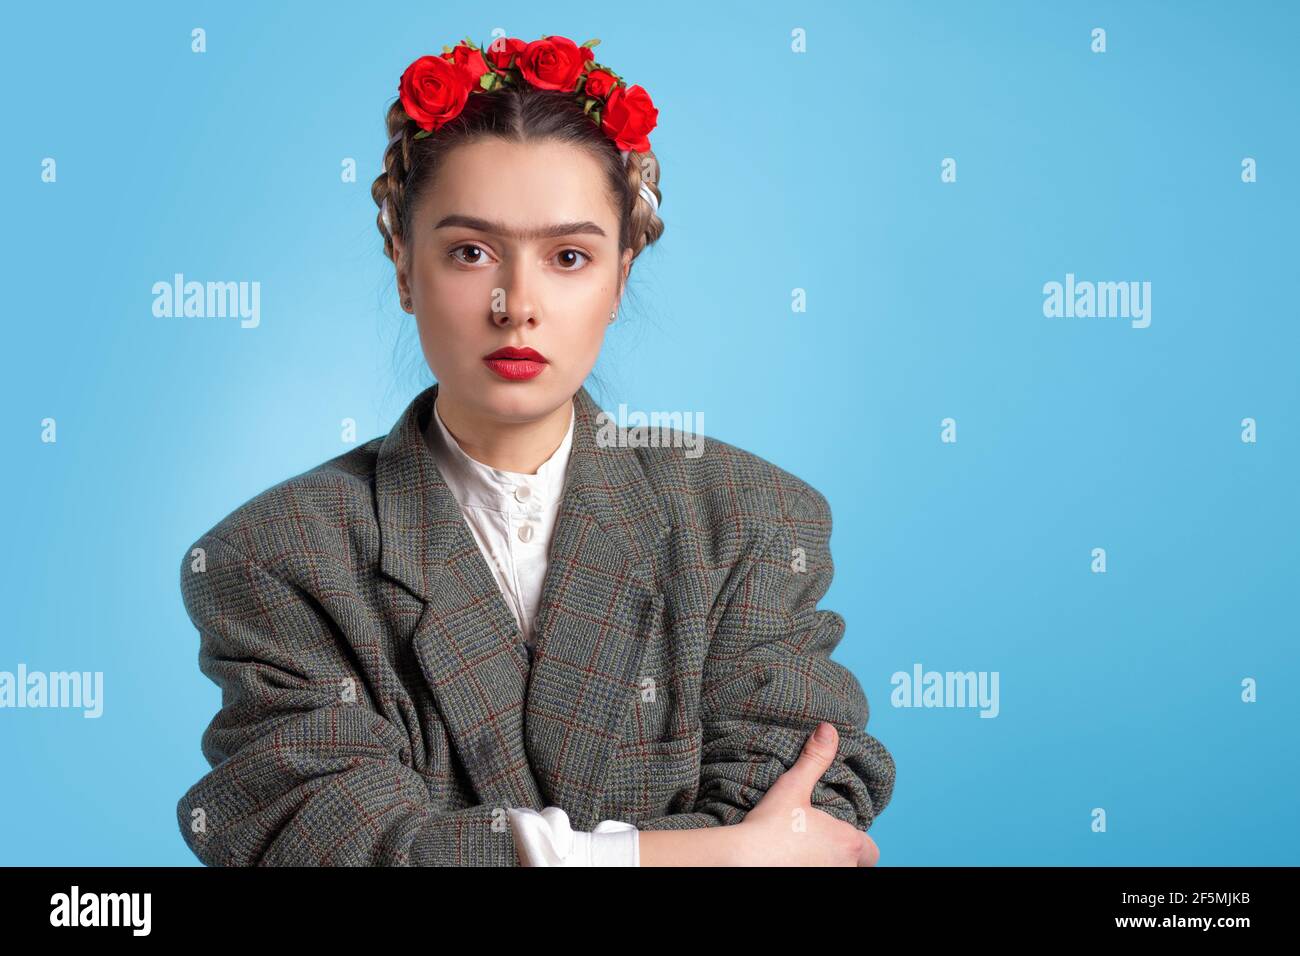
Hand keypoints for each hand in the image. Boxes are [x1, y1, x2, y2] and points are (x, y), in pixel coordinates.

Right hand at [727, 722, 879, 866]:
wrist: (742, 860)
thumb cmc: (769, 827)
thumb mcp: (792, 786)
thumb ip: (814, 758)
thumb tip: (828, 729)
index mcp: (847, 843)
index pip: (869, 850)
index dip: (855, 841)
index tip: (836, 833)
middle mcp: (843, 868)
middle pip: (856, 864)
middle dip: (844, 856)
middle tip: (820, 844)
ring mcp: (828, 878)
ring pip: (839, 872)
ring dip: (828, 863)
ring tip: (805, 854)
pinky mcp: (811, 887)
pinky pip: (821, 878)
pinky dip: (811, 869)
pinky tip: (794, 863)